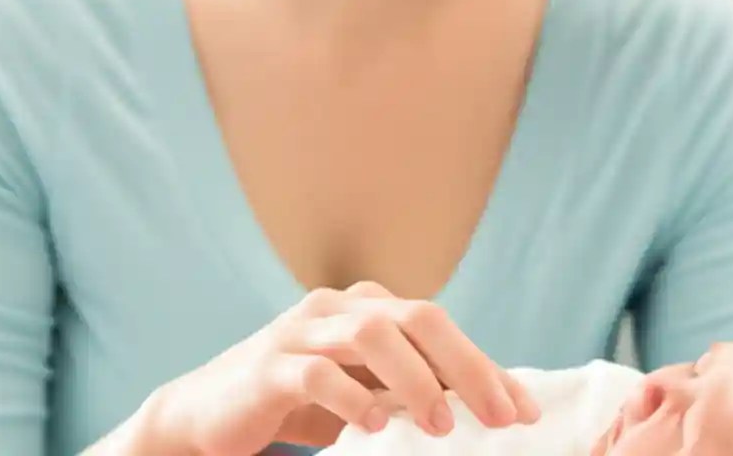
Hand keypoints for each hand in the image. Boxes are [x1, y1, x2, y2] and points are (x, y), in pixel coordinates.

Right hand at [146, 281, 540, 454]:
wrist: (209, 413)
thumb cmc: (301, 401)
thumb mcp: (367, 391)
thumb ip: (416, 388)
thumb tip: (491, 402)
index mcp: (369, 307)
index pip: (440, 326)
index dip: (486, 366)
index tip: (523, 411)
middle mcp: (338, 307)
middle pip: (416, 318)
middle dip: (465, 366)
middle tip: (497, 417)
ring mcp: (300, 331)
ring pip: (369, 334)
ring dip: (413, 379)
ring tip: (439, 424)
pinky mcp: (269, 365)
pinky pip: (316, 372)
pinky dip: (350, 398)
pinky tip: (372, 425)